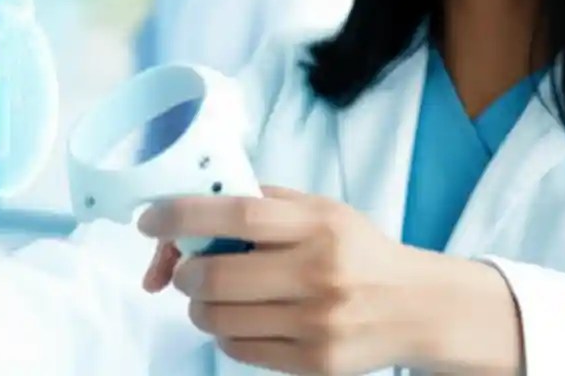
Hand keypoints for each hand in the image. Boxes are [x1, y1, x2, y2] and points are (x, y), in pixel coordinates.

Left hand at [138, 186, 521, 375]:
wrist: (416, 306)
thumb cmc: (352, 249)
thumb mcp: (317, 210)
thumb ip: (255, 204)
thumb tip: (179, 222)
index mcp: (317, 224)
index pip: (236, 213)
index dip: (181, 215)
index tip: (149, 221)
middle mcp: (318, 272)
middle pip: (216, 275)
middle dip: (183, 273)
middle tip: (183, 270)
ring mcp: (316, 322)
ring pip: (217, 319)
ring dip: (198, 306)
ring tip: (211, 296)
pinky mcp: (314, 363)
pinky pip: (238, 349)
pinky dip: (224, 334)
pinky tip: (242, 319)